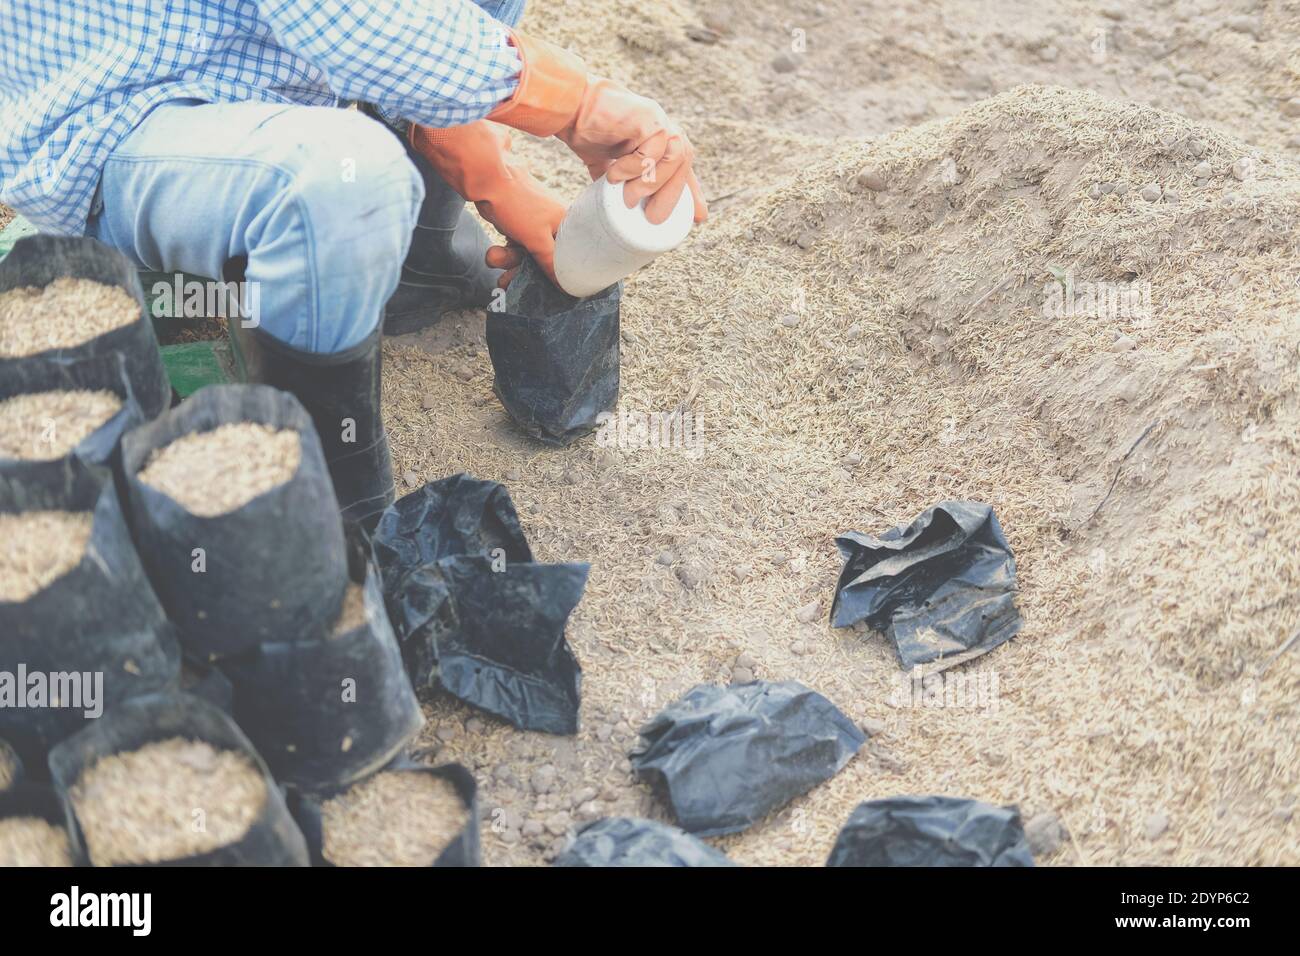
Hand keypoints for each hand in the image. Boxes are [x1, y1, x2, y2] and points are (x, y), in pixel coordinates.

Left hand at [409, 121, 565, 286]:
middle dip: (522, 270)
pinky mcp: (518, 223)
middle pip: (543, 258)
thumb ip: (552, 264)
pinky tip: (493, 255)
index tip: (540, 287)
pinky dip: (504, 252)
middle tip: (506, 281)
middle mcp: (553, 223)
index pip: (568, 258)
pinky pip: (515, 245)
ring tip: (493, 258)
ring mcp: (534, 223)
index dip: (554, 275)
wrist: (486, 178)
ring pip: (526, 253)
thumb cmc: (517, 206)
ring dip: (508, 261)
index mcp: (566, 224)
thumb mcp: (537, 240)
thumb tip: (567, 287)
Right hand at [556, 78, 706, 225]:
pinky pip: (649, 150)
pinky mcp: (646, 116)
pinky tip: (614, 177)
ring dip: (653, 184)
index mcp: (658, 139)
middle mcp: (663, 128)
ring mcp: (657, 119)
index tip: (698, 216)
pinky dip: (633, 168)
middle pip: (683, 164)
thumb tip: (618, 205)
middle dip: (673, 196)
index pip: (683, 167)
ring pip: (674, 157)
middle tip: (653, 218)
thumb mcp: (607, 163)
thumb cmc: (585, 130)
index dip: (692, 192)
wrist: (568, 107)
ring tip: (630, 199)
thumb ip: (619, 179)